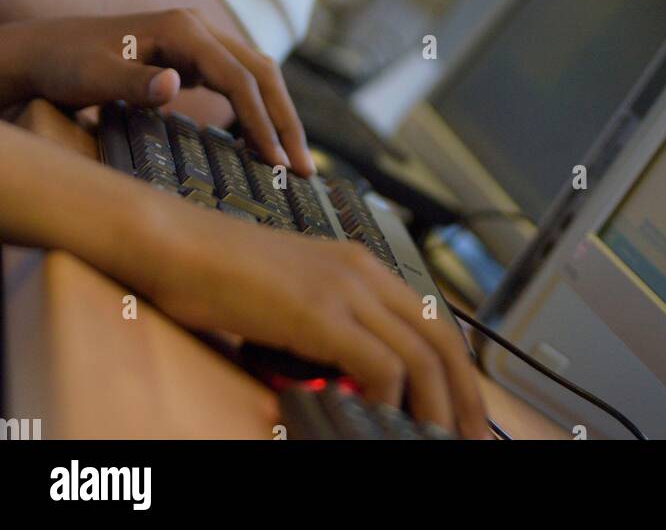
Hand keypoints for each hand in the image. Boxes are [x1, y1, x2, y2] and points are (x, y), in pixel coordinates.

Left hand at [0, 10, 312, 172]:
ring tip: (293, 161)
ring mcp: (199, 42)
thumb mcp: (93, 75)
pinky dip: (256, 111)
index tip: (278, 162)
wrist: (46, 51)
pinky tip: (257, 144)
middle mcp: (199, 30)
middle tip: (305, 168)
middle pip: (261, 72)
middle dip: (286, 120)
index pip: (239, 77)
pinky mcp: (194, 59)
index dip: (262, 121)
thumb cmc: (67, 64)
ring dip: (277, 115)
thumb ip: (135, 81)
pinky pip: (238, 82)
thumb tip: (175, 85)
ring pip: (256, 75)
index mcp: (183, 29)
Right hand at [153, 201, 490, 438]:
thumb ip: (328, 329)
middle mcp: (363, 272)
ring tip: (433, 442)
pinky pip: (379, 364)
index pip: (433, 321)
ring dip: (434, 409)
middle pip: (441, 339)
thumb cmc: (218, 273)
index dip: (456, 370)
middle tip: (468, 438)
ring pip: (420, 356)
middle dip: (462, 396)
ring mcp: (344, 288)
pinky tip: (379, 420)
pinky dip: (389, 400)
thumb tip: (352, 378)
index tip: (463, 410)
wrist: (177, 243)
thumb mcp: (292, 298)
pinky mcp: (319, 312)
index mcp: (360, 266)